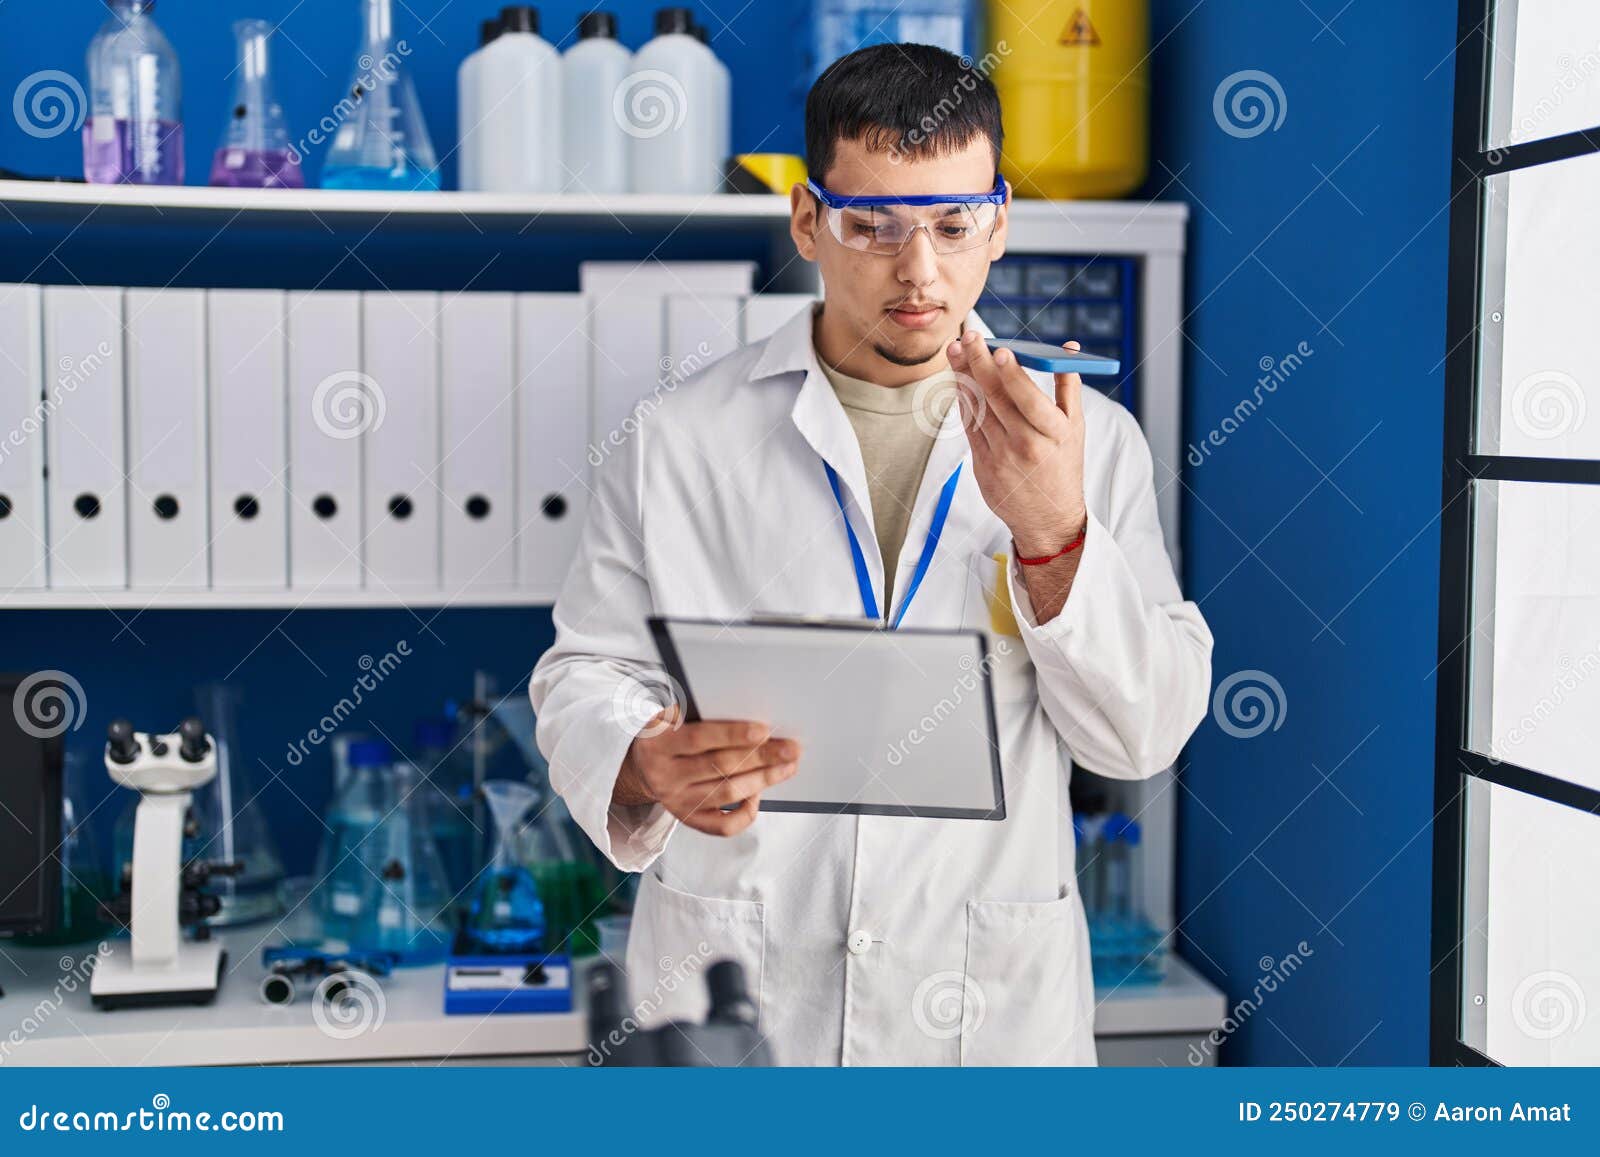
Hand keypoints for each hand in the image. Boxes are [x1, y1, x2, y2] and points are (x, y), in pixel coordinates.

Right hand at [614, 711, 800, 836]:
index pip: (699, 739)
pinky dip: (745, 813)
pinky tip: (759, 794)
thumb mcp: (670, 715)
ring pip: (726, 793)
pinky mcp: (687, 819)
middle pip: (719, 767)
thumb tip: (745, 708)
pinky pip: (722, 826)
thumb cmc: (667, 733)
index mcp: (658, 743)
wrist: (641, 767)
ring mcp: (676, 801)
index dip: (733, 735)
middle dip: (760, 757)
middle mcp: (664, 775)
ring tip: (787, 767)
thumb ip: (697, 712)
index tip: (764, 730)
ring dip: (762, 780)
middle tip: (790, 749)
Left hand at [946, 331, 1087, 556]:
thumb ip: (1069, 386)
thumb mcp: (1076, 429)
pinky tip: (958, 377)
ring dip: (964, 376)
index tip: (1001, 350)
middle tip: (968, 337)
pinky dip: (963, 399)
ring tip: (956, 349)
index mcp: (1053, 434)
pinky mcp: (982, 465)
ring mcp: (1001, 457)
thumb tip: (1069, 348)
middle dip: (979, 364)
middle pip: (996, 398)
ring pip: (977, 409)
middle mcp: (1025, 445)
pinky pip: (970, 425)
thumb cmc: (1063, 466)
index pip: (1029, 401)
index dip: (1013, 375)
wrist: (1048, 517)